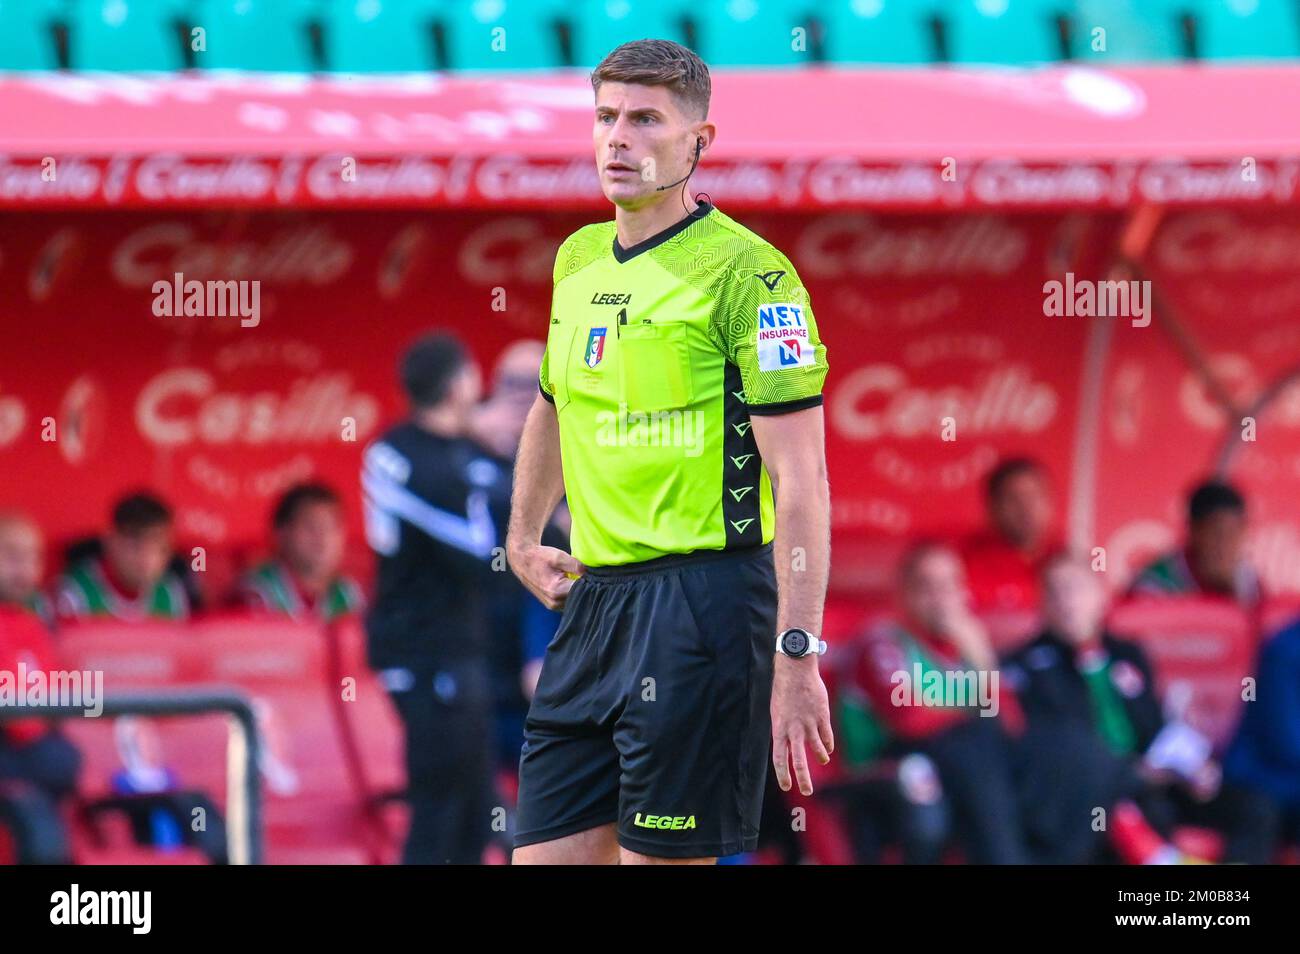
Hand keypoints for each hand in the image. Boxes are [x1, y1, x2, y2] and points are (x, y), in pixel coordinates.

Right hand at [508, 542, 585, 610]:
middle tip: (586, 574)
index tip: (591, 573)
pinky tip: (570, 583)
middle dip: (585, 587)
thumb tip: (591, 573)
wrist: (522, 560)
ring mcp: (553, 606)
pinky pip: (568, 602)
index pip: (583, 591)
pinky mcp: (552, 606)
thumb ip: (576, 566)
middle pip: (580, 598)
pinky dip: (571, 594)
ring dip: (578, 592)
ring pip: (574, 601)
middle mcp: (555, 602)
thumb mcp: (559, 557)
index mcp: (557, 591)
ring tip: (574, 578)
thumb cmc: (540, 557)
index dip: (590, 582)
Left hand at [771, 654, 833, 795]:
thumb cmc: (784, 692)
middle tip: (808, 792)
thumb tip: (788, 748)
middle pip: (798, 760)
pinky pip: (827, 737)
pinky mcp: (822, 716)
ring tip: (822, 759)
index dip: (782, 774)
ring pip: (818, 749)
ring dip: (820, 757)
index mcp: (779, 728)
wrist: (795, 670)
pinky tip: (827, 747)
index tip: (787, 786)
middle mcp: (794, 729)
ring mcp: (809, 723)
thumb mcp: (778, 713)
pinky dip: (828, 745)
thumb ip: (784, 731)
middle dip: (803, 778)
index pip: (779, 757)